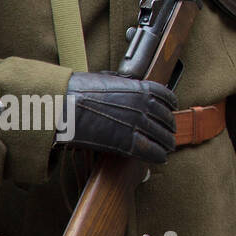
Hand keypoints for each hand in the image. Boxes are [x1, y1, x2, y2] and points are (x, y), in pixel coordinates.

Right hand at [59, 71, 177, 163]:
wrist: (63, 104)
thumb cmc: (78, 90)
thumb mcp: (107, 78)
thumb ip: (121, 82)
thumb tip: (126, 81)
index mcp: (139, 88)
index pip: (166, 97)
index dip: (171, 105)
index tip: (172, 110)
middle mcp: (142, 105)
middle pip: (165, 118)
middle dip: (169, 127)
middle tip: (171, 132)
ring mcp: (136, 123)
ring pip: (160, 136)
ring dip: (166, 143)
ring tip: (168, 147)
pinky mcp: (125, 141)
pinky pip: (149, 150)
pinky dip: (158, 154)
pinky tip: (161, 157)